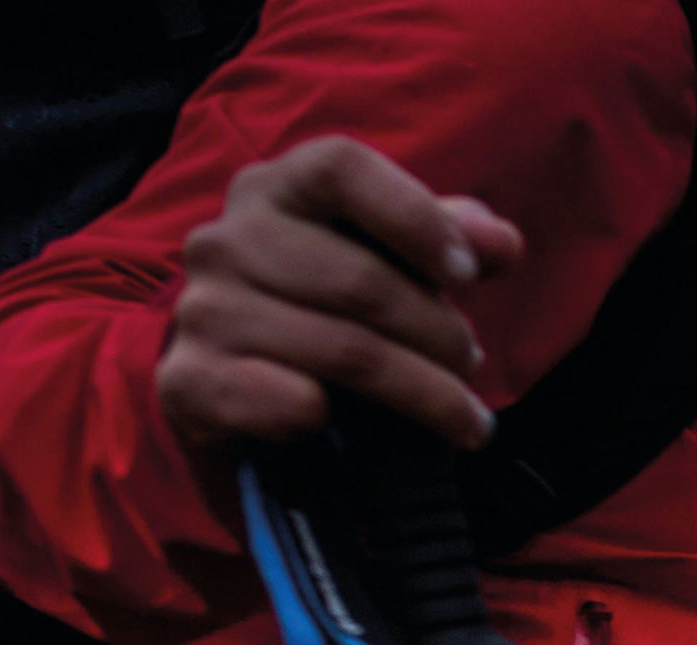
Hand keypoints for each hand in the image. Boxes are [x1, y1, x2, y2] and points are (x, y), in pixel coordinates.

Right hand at [157, 138, 525, 455]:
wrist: (235, 381)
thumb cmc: (327, 305)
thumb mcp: (388, 258)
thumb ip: (446, 238)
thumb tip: (503, 242)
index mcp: (274, 189)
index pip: (342, 168)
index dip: (417, 218)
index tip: (468, 276)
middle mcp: (225, 240)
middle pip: (361, 282)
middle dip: (440, 335)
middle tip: (472, 366)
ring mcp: (204, 310)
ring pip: (344, 352)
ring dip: (424, 393)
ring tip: (461, 414)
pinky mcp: (193, 381)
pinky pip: (289, 402)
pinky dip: (336, 418)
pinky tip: (354, 425)